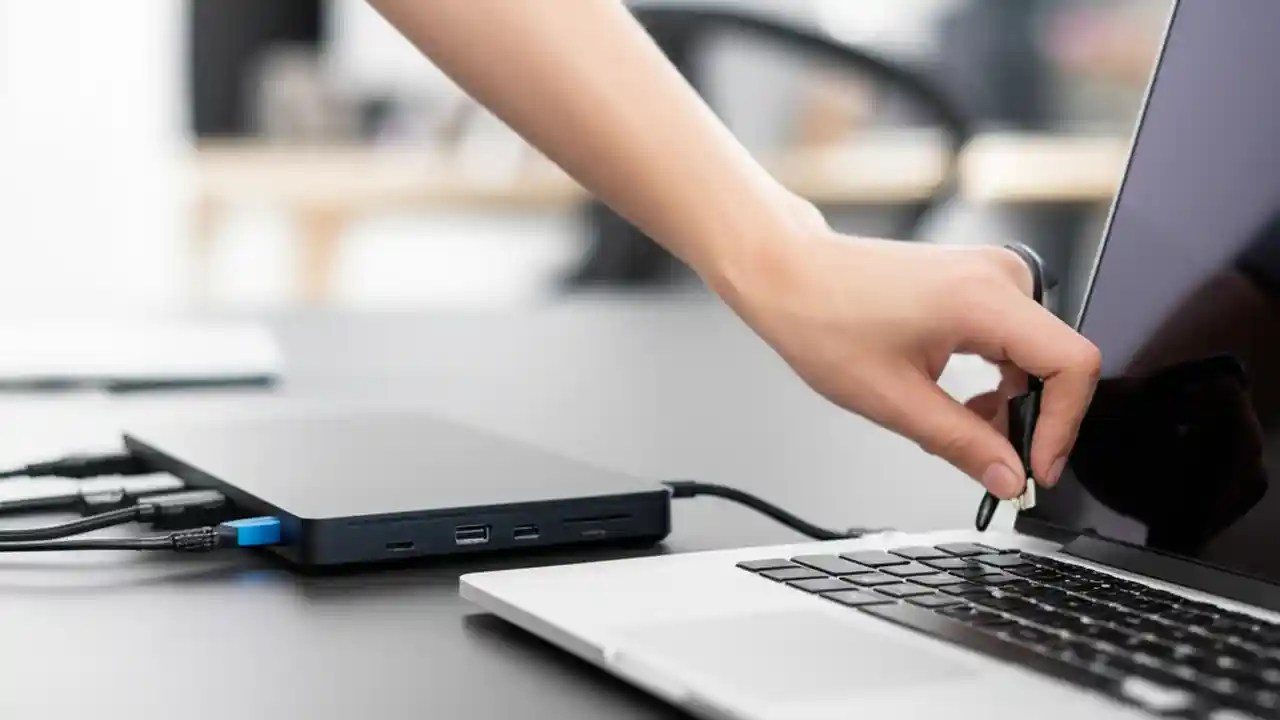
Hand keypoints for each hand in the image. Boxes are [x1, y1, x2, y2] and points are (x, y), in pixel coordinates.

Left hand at [712, 215, 1100, 498]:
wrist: (790, 275)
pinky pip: (1013, 338)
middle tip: (992, 458)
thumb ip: (963, 444)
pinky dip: (997, 378)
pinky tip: (961, 401)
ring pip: (1035, 354)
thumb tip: (1010, 478)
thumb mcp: (894, 400)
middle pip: (1057, 361)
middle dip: (1030, 419)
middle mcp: (998, 276)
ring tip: (958, 424)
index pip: (1072, 364)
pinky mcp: (977, 281)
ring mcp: (989, 274)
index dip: (1063, 426)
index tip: (1037, 468)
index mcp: (985, 298)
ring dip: (1009, 401)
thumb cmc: (824, 320)